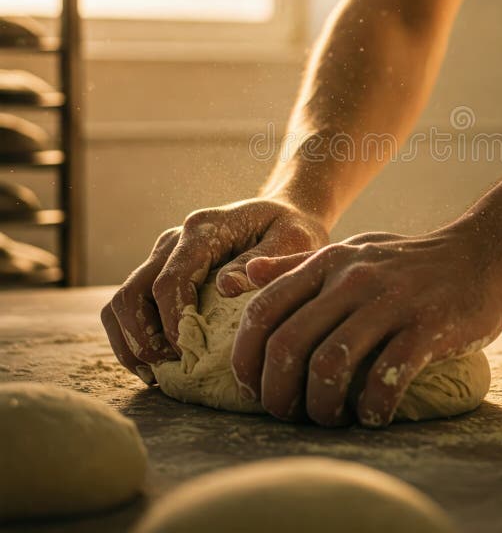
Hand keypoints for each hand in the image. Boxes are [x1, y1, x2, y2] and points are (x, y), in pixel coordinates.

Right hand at [100, 198, 328, 382]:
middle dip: (142, 338)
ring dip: (130, 341)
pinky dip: (132, 336)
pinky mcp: (162, 271)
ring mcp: (164, 255)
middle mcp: (175, 240)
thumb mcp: (291, 241)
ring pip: (122, 301)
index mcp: (204, 230)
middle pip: (133, 292)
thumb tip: (226, 288)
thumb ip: (262, 262)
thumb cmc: (292, 230)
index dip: (172, 321)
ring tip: (154, 374)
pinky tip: (154, 364)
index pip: (170, 280)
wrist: (284, 214)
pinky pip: (131, 305)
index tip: (188, 353)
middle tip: (165, 370)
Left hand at [228, 225, 501, 427]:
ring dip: (321, 408)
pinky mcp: (426, 328)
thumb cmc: (411, 261)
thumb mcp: (353, 251)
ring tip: (330, 420)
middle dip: (278, 394)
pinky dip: (372, 409)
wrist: (483, 254)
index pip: (263, 311)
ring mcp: (390, 302)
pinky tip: (375, 416)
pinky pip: (384, 379)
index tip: (253, 389)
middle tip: (288, 415)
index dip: (246, 357)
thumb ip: (299, 265)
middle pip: (288, 345)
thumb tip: (245, 276)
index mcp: (329, 263)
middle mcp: (352, 279)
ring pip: (329, 366)